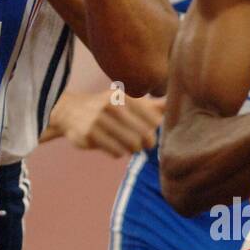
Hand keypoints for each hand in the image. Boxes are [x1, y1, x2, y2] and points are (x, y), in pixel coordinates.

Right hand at [47, 89, 165, 157]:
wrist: (70, 111)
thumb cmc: (107, 107)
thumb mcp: (128, 101)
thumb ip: (153, 105)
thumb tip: (179, 101)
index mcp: (126, 96)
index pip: (155, 121)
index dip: (156, 130)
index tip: (150, 131)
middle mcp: (113, 105)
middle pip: (145, 135)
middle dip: (146, 143)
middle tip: (142, 143)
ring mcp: (100, 119)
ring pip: (131, 146)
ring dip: (132, 149)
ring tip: (127, 144)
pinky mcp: (90, 134)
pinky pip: (116, 152)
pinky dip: (118, 152)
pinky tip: (113, 146)